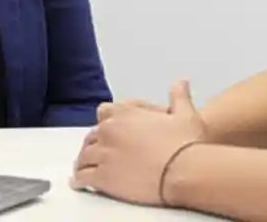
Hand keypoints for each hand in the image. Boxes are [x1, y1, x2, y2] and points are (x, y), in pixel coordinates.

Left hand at [71, 80, 206, 205]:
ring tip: (84, 169)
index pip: (103, 112)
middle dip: (93, 144)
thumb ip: (179, 96)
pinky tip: (80, 184)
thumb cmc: (186, 144)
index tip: (108, 130)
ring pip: (83, 156)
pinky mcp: (103, 177)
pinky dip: (80, 180)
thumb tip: (181, 82)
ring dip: (84, 162)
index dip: (106, 122)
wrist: (183, 171)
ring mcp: (104, 154)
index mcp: (125, 113)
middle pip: (91, 135)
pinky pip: (83, 177)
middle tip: (96, 153)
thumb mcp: (186, 115)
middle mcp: (110, 130)